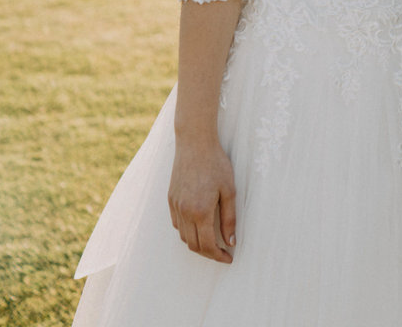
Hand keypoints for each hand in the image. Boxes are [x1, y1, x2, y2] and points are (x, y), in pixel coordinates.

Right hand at [168, 137, 237, 261]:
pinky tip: (199, 226)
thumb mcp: (229, 191)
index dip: (218, 256)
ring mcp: (175, 206)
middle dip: (209, 253)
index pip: (207, 245)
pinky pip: (177, 224)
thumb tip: (230, 242)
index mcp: (201, 212)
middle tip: (223, 252)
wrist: (194, 143)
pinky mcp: (170, 199)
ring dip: (197, 243)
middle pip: (193, 245)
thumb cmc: (216, 164)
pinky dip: (187, 231)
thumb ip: (229, 219)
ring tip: (212, 241)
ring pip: (183, 236)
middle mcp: (185, 212)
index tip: (229, 258)